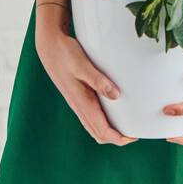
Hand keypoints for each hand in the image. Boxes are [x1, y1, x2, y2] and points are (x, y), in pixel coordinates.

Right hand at [36, 17, 137, 145]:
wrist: (48, 45)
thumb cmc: (65, 53)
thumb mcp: (82, 65)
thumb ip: (98, 80)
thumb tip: (116, 96)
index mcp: (82, 102)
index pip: (101, 131)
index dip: (118, 138)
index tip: (133, 137)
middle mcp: (79, 106)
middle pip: (98, 134)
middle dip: (116, 138)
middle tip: (133, 133)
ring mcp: (77, 102)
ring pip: (94, 126)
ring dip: (109, 131)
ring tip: (125, 125)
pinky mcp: (77, 96)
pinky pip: (91, 116)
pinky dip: (102, 121)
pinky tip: (111, 110)